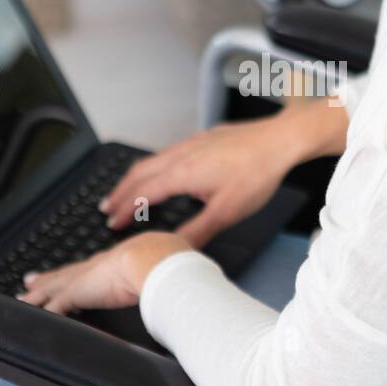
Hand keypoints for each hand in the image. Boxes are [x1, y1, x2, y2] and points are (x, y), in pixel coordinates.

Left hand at [16, 232, 192, 315]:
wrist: (159, 261)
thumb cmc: (171, 263)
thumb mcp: (170, 270)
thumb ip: (170, 282)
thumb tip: (186, 289)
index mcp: (120, 261)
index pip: (94, 267)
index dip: (82, 272)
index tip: (72, 274)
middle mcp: (99, 266)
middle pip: (69, 273)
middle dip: (50, 277)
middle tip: (32, 279)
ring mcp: (88, 278)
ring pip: (55, 285)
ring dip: (39, 291)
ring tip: (24, 293)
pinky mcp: (79, 291)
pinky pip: (54, 304)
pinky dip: (42, 309)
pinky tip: (31, 312)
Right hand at [99, 118, 301, 247]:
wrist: (281, 140)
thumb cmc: (257, 173)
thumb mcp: (227, 212)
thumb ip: (197, 231)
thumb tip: (174, 247)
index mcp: (182, 173)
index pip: (142, 194)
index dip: (124, 210)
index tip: (111, 222)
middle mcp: (181, 154)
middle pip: (139, 173)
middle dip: (120, 191)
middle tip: (106, 206)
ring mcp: (191, 143)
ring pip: (152, 159)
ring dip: (134, 177)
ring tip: (126, 189)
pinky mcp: (203, 138)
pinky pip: (167, 151)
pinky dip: (153, 165)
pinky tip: (162, 170)